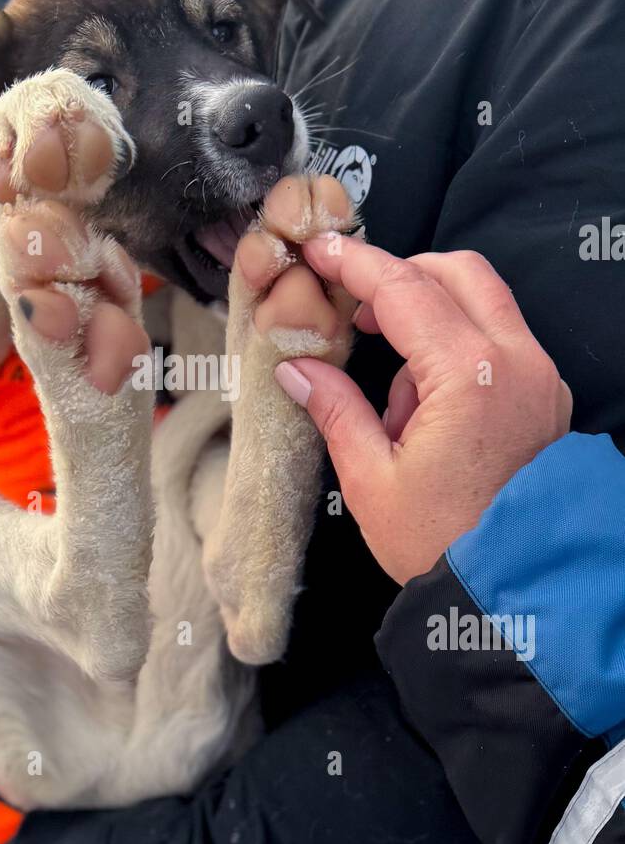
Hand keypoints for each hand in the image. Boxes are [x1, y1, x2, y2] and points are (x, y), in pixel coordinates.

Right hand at [274, 233, 571, 583]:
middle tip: (354, 307)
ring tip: (393, 401)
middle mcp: (517, 363)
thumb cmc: (444, 545)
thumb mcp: (371, 480)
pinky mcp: (547, 398)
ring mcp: (540, 378)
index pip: (404, 288)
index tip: (319, 250)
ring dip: (430, 318)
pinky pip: (499, 342)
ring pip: (483, 302)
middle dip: (401, 276)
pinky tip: (426, 411)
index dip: (355, 263)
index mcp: (469, 375)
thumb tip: (298, 367)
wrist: (516, 593)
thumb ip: (334, 408)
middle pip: (457, 271)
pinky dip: (458, 349)